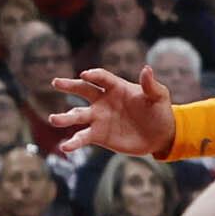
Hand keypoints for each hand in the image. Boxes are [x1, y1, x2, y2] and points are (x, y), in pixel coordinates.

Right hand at [47, 66, 174, 156]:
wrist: (161, 136)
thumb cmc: (160, 112)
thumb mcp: (159, 97)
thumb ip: (151, 85)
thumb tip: (147, 68)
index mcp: (116, 88)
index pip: (101, 78)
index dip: (93, 75)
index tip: (85, 75)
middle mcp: (103, 101)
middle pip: (82, 90)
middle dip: (69, 86)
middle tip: (56, 83)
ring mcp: (98, 118)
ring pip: (77, 116)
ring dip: (65, 117)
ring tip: (53, 119)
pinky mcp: (98, 135)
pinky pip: (82, 137)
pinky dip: (73, 142)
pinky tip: (65, 147)